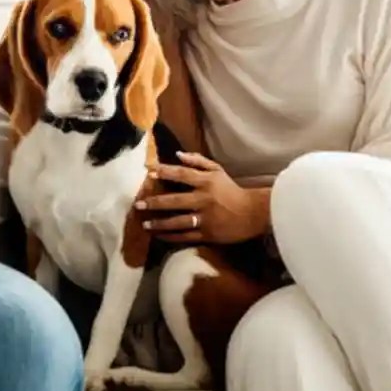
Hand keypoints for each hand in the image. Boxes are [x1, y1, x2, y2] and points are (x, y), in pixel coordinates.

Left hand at [138, 151, 268, 243]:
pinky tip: (159, 235)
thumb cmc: (231, 190)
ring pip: (177, 222)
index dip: (164, 172)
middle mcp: (203, 199)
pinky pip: (185, 236)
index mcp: (206, 182)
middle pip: (174, 201)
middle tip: (138, 205)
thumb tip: (177, 154)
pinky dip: (171, 236)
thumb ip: (198, 161)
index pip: (181, 174)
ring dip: (159, 223)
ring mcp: (205, 218)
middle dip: (154, 203)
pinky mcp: (207, 234)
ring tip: (145, 224)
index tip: (149, 173)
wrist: (252, 213)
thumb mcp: (217, 171)